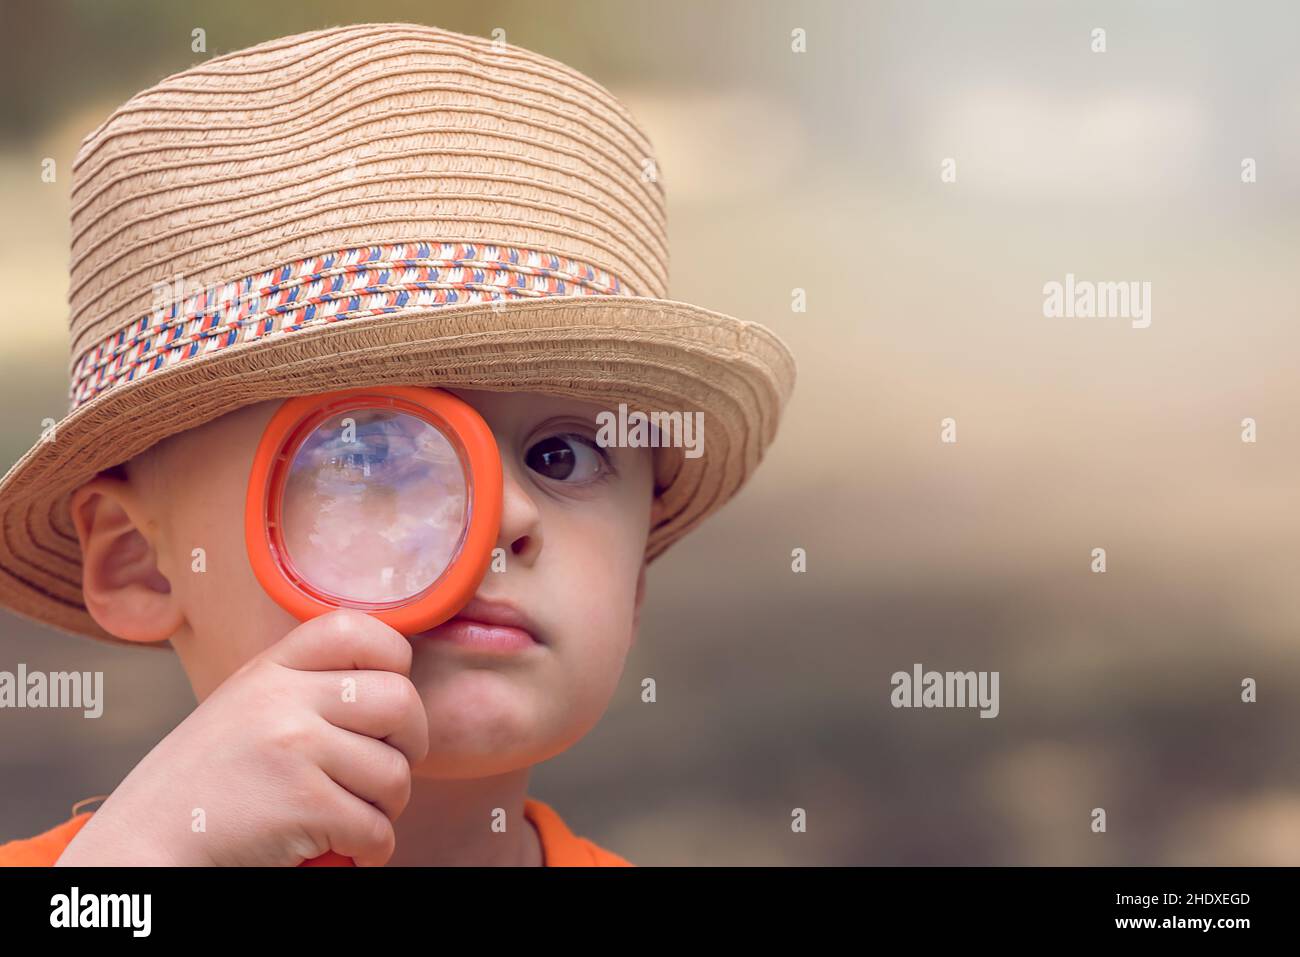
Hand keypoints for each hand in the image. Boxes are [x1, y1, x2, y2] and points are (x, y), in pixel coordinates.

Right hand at [55, 609, 428, 865]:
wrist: (146, 841)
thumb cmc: (208, 780)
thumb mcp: (247, 704)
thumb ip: (306, 683)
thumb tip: (395, 678)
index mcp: (271, 667)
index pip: (359, 630)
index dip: (394, 663)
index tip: (385, 702)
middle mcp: (284, 698)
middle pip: (401, 701)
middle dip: (410, 743)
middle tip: (388, 766)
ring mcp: (295, 748)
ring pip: (395, 774)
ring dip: (386, 807)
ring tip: (354, 814)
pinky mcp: (304, 803)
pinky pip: (376, 828)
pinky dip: (372, 850)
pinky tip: (347, 851)